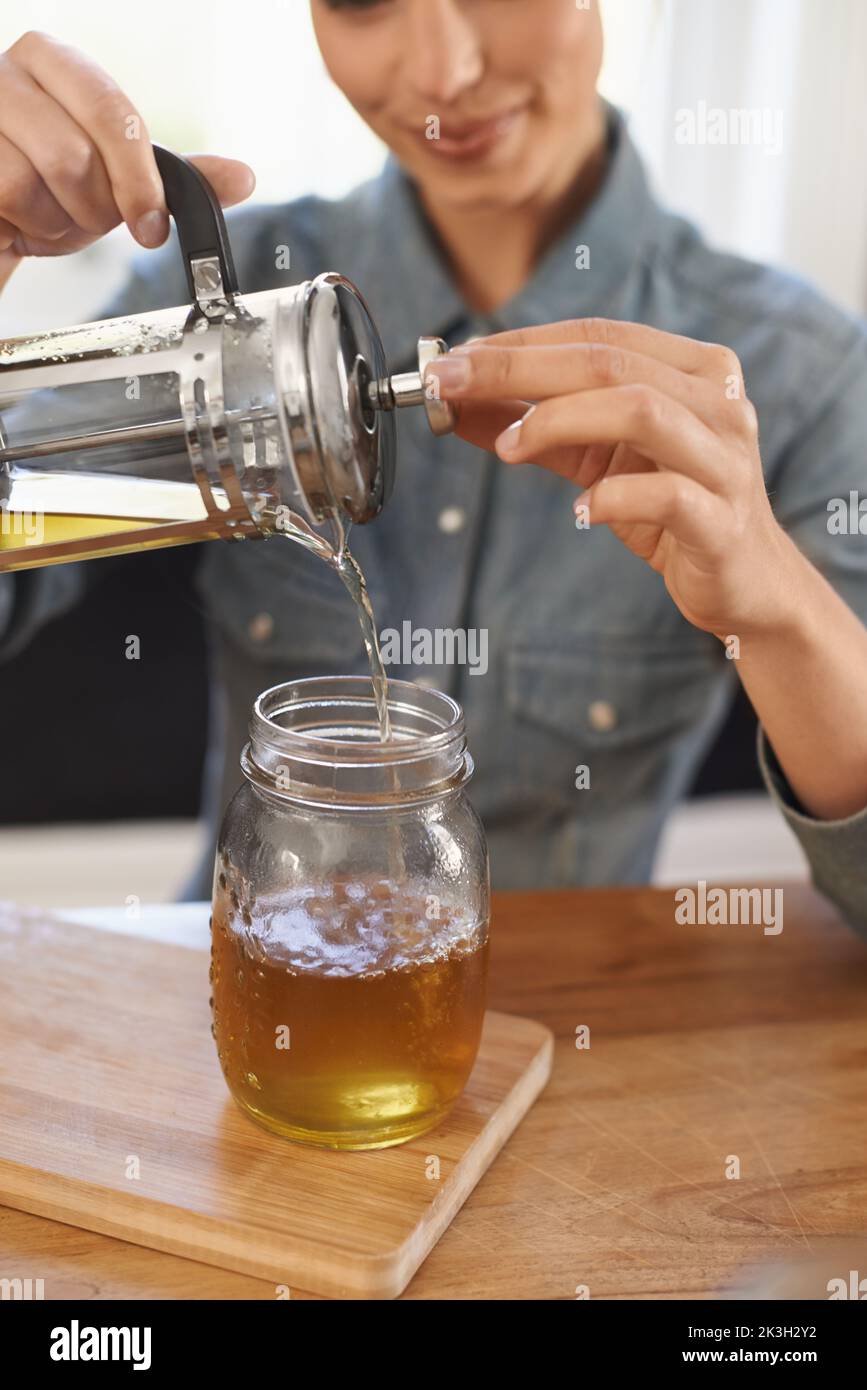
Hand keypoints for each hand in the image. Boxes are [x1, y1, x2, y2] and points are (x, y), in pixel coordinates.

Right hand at [0, 31, 254, 290]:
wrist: (2, 214)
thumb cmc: (58, 187)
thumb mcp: (122, 180)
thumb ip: (176, 177)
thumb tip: (242, 177)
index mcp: (58, 63)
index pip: (112, 113)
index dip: (138, 180)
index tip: (150, 227)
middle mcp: (9, 73)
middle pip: (77, 156)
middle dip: (96, 207)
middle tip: (91, 215)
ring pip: (38, 182)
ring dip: (58, 219)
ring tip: (52, 212)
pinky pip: (8, 196)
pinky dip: (27, 224)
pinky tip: (24, 217)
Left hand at [426, 318, 798, 641]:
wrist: (746, 583)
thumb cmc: (673, 512)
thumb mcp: (598, 460)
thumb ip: (537, 427)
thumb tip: (459, 403)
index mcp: (693, 370)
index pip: (597, 335)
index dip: (521, 343)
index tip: (453, 362)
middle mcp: (717, 402)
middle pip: (608, 363)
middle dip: (518, 370)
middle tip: (450, 386)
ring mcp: (725, 459)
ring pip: (640, 410)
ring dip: (557, 421)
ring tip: (508, 447)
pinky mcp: (722, 520)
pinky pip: (664, 495)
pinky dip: (612, 498)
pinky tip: (581, 511)